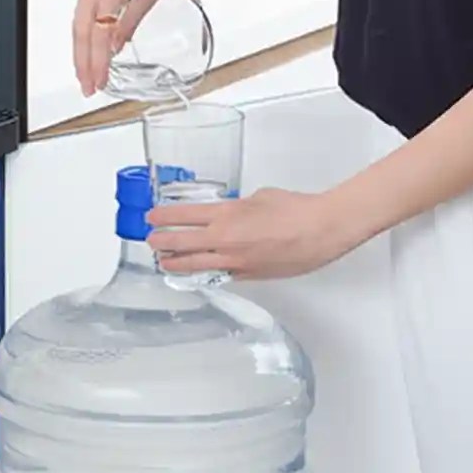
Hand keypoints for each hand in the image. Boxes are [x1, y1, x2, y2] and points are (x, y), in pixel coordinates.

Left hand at [144, 188, 363, 279]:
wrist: (321, 230)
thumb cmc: (295, 209)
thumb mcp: (258, 197)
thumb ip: (237, 207)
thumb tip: (230, 213)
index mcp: (226, 214)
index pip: (182, 216)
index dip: (162, 217)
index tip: (151, 218)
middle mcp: (224, 239)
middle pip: (180, 243)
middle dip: (161, 242)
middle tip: (152, 240)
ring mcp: (234, 261)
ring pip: (194, 264)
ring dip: (175, 263)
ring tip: (164, 262)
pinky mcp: (247, 275)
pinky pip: (218, 274)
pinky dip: (204, 273)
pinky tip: (197, 273)